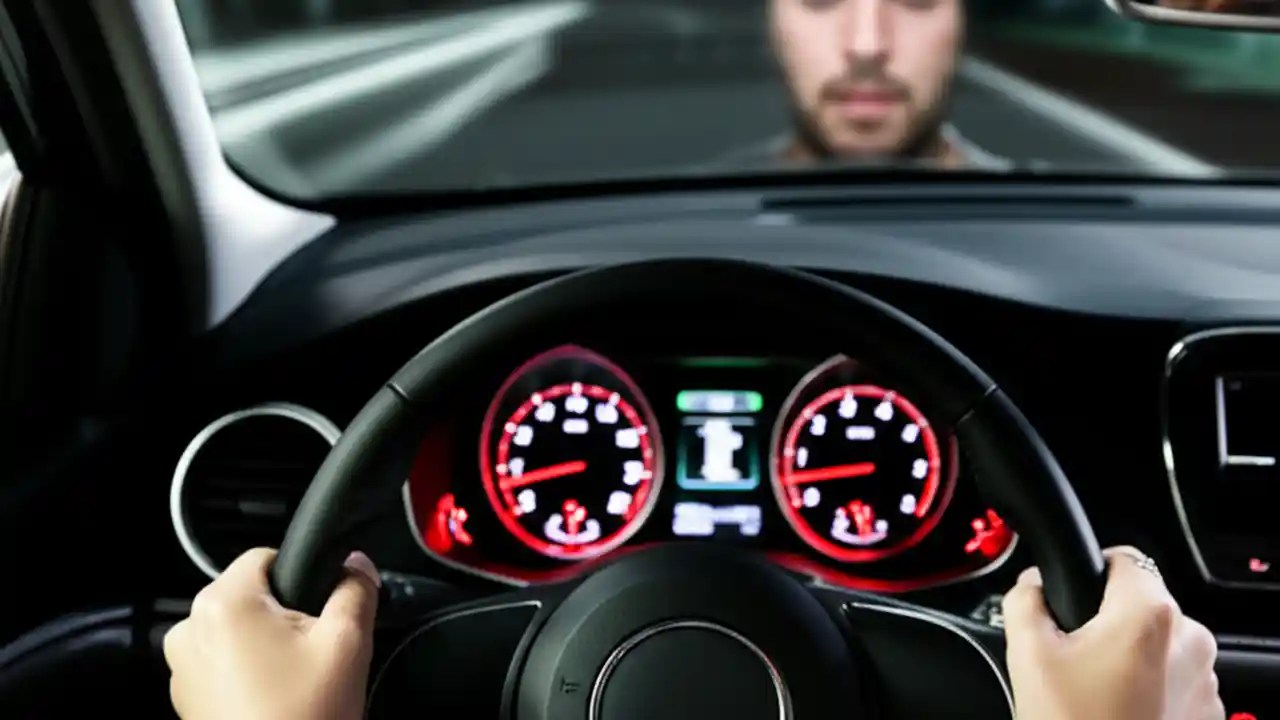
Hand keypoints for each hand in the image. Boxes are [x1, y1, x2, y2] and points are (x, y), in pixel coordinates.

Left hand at [163, 548, 380, 719]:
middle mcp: (188, 628)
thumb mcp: (347, 643)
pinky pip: (220, 663)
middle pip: (248, 594)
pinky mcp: (183, 699)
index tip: (322, 612)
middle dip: (283, 613)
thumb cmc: (307, 710)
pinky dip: (246, 671)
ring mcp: (180, 667)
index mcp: (222, 602)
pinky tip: (273, 698)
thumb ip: (355, 590)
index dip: (301, 576)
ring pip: (235, 630)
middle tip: (314, 651)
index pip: (265, 557)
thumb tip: (355, 562)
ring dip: (264, 643)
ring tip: (295, 679)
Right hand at [1003, 546, 1222, 719]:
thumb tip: (1031, 584)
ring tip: (1094, 690)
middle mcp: (1189, 638)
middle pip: (1140, 603)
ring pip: (1158, 643)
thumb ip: (1024, 599)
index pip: (1121, 558)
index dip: (1089, 572)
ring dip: (1130, 655)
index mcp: (1148, 612)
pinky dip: (1149, 686)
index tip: (1072, 598)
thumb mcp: (1027, 653)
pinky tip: (1117, 709)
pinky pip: (1174, 679)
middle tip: (1074, 657)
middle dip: (1107, 621)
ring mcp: (1205, 678)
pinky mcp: (1208, 710)